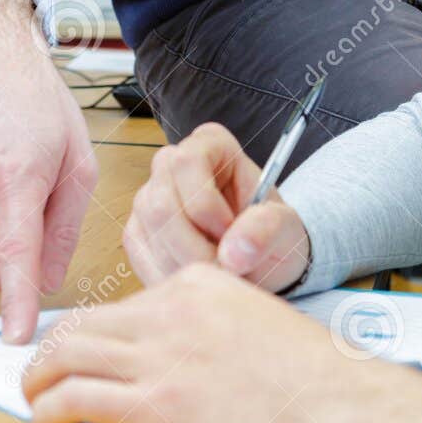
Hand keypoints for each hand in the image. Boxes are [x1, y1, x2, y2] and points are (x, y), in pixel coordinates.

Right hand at [0, 0, 98, 342]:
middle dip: (28, 254)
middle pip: (4, 266)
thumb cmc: (40, 109)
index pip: (16, 254)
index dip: (17, 300)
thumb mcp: (79, 164)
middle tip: (40, 199)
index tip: (14, 336)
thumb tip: (48, 282)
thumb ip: (65, 229)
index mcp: (16, 180)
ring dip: (4, 235)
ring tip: (12, 181)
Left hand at [23, 264, 421, 422]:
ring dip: (36, 381)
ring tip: (34, 402)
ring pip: (63, 355)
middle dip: (48, 353)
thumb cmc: (313, 380)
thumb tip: (173, 361)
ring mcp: (159, 355)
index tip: (76, 355)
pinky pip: (73, 399)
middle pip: (79, 324)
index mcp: (194, 283)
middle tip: (38, 377)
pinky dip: (47, 413)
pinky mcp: (155, 404)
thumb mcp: (254, 323)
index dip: (88, 334)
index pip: (117, 303)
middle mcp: (168, 309)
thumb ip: (207, 329)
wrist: (343, 407)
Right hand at [123, 122, 309, 290]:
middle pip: (161, 203)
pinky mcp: (137, 231)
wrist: (261, 260)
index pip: (186, 163)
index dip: (206, 206)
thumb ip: (266, 230)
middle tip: (226, 267)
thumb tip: (233, 253)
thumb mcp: (285, 228)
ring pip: (149, 232)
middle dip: (194, 247)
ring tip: (218, 273)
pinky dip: (172, 276)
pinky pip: (140, 257)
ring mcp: (148, 197)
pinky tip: (198, 278)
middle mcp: (171, 163)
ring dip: (185, 264)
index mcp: (210, 144)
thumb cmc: (271, 233)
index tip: (231, 233)